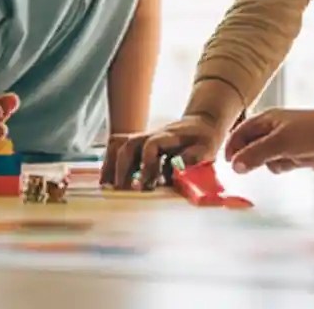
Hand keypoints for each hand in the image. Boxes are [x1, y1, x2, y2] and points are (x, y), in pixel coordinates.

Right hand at [105, 114, 227, 189]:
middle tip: (121, 190)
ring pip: (118, 144)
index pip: (151, 146)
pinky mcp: (140, 146)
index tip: (146, 185)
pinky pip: (118, 150)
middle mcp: (151, 135)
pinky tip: (109, 181)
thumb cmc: (203, 139)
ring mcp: (143, 138)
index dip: (147, 165)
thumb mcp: (206, 148)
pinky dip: (111, 164)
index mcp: (169, 136)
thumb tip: (176, 171)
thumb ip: (192, 159)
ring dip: (111, 164)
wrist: (201, 124)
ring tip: (107, 185)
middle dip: (122, 168)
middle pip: (128, 144)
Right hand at [224, 105, 313, 172]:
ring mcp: (283, 144)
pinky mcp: (295, 156)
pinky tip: (293, 165)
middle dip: (247, 159)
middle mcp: (271, 132)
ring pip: (263, 159)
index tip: (227, 164)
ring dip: (267, 164)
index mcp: (264, 121)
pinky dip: (282, 167)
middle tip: (245, 172)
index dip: (231, 147)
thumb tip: (234, 167)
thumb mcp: (281, 143)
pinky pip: (279, 165)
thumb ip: (256, 154)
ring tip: (281, 161)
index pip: (238, 134)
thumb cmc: (313, 131)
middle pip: (249, 148)